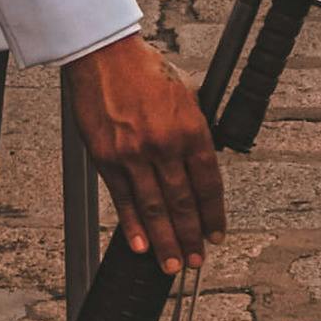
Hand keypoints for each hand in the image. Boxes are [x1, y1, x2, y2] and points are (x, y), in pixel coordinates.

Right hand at [64, 34, 224, 273]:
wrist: (104, 55)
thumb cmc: (146, 69)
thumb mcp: (186, 94)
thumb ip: (195, 130)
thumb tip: (202, 165)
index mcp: (190, 127)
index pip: (208, 182)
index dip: (214, 214)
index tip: (216, 234)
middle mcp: (164, 144)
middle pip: (183, 202)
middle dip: (191, 236)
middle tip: (196, 259)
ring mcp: (133, 154)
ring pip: (154, 208)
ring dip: (165, 241)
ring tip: (172, 264)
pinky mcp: (107, 158)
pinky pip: (123, 200)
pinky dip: (133, 227)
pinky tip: (142, 246)